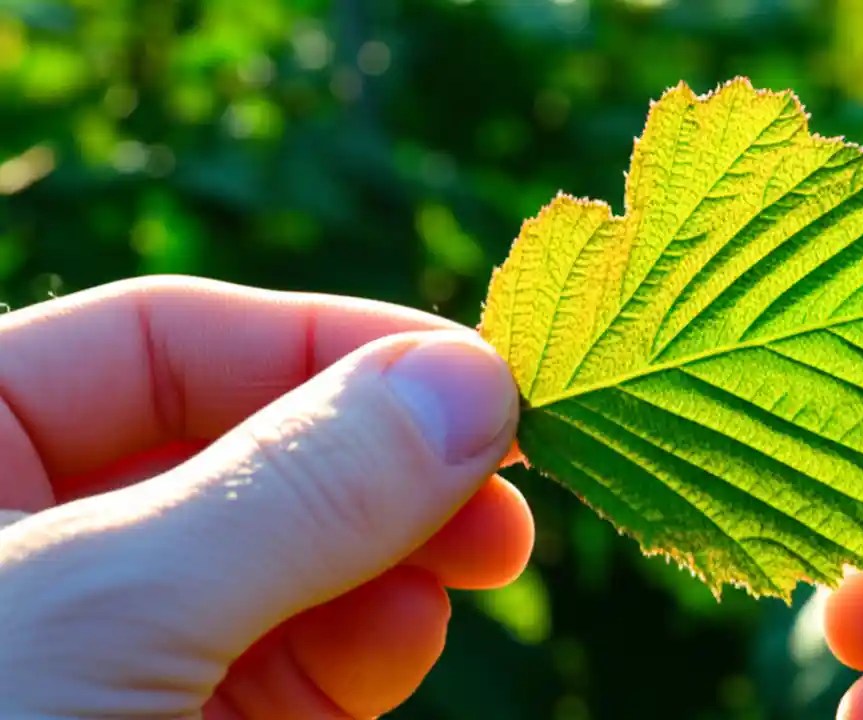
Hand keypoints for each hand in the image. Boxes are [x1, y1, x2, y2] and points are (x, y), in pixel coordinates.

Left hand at [0, 277, 532, 718]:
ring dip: (398, 553)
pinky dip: (364, 646)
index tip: (473, 373)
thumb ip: (289, 490)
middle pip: (246, 449)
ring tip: (483, 558)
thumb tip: (473, 380)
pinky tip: (410, 637)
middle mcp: (33, 536)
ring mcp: (103, 642)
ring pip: (283, 561)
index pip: (162, 337)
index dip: (327, 340)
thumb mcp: (107, 606)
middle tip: (508, 469)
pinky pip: (285, 665)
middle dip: (387, 458)